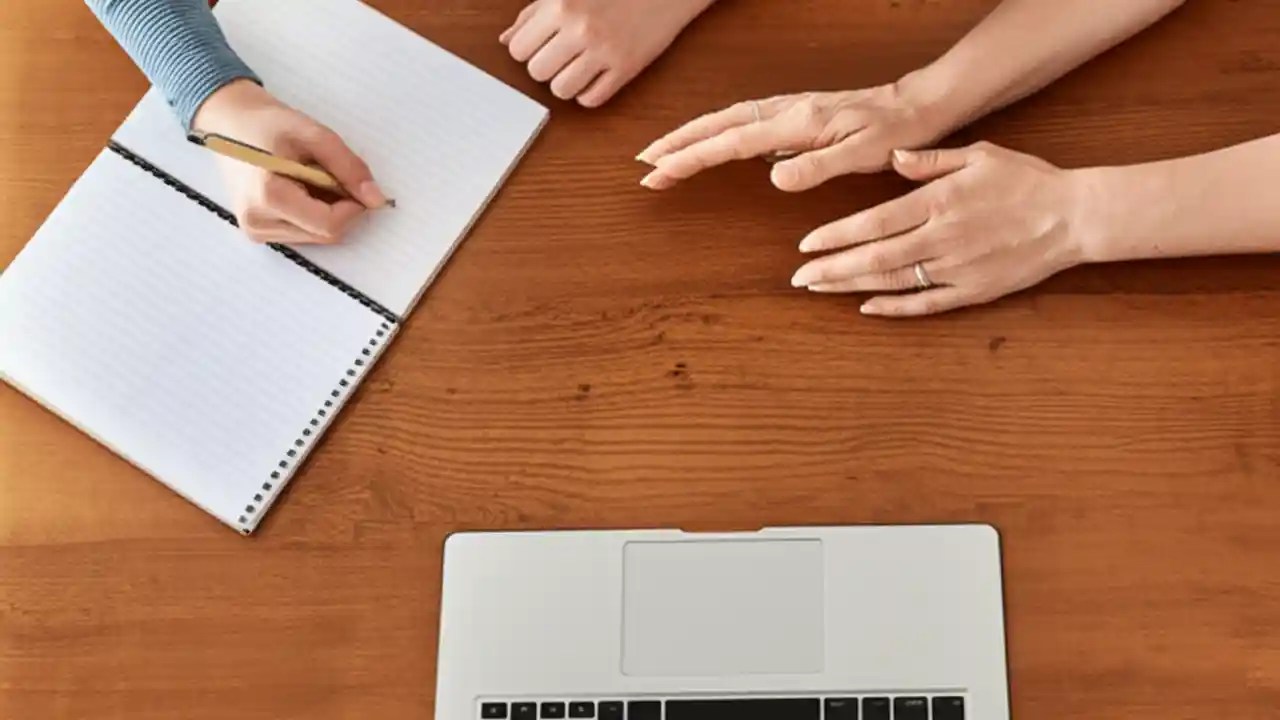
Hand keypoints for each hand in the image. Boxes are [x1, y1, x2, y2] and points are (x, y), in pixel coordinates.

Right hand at [192, 79, 388, 244]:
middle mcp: (258, 222)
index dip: (354, 207)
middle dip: (341, 208)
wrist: (229, 122)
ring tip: (310, 178)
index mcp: (268, 196)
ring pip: (317, 237)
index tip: (356, 183)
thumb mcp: (314, 135)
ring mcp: (255, 230)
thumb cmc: (269, 123)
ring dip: (327, 211)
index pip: (329, 225)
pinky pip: (302, 234)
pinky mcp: (257, 232)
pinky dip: (313, 214)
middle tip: (331, 175)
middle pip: (325, 234)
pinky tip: (301, 190)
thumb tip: (377, 200)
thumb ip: (349, 167)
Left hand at [500, 0, 713, 107]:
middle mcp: (580, 27)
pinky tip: (595, 76)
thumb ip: (534, 12)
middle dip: (545, 66)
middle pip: (537, 71)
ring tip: (577, 67)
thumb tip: (508, 39)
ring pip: (561, 90)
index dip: (527, 49)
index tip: (539, 45)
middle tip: (560, 56)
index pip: (519, 48)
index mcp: (561, 3)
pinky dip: (588, 93)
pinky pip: (591, 99)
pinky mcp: (627, 68)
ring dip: (565, 82)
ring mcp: (605, 50)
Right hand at [637, 75, 952, 191]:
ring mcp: (786, 112)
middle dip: (677, 144)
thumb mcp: (862, 154)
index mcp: (795, 122)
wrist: (916, 107)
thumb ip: (817, 167)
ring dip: (691, 136)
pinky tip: (707, 143)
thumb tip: (772, 177)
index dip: (690, 158)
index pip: (729, 142)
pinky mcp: (792, 117)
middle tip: (644, 165)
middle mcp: (784, 112)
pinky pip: (741, 122)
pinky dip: (714, 132)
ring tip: (662, 154)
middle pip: (717, 125)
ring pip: (725, 121)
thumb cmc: (893, 133)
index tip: (659, 172)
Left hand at [792, 142, 1088, 316]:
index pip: (874, 223)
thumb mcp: (977, 155)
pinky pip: (926, 304)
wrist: (1074, 217)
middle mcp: (942, 238)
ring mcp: (956, 268)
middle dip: (832, 268)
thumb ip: (930, 161)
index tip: (806, 245)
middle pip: (875, 257)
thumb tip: (891, 159)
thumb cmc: (1025, 181)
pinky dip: (894, 309)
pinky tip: (866, 308)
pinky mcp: (973, 291)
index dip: (836, 236)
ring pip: (893, 282)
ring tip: (820, 289)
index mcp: (939, 202)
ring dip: (852, 287)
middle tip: (798, 277)